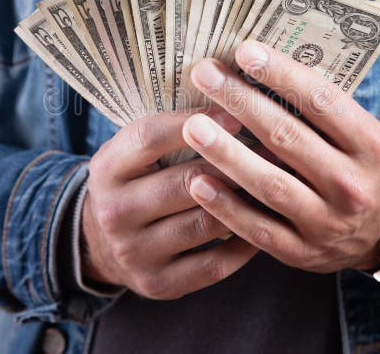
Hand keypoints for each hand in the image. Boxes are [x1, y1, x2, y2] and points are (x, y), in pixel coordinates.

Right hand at [82, 108, 258, 298]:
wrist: (100, 244)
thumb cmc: (135, 182)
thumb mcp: (133, 152)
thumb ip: (170, 129)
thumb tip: (234, 95)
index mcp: (106, 168)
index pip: (150, 137)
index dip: (197, 122)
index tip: (238, 111)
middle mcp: (114, 212)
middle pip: (184, 181)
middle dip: (234, 162)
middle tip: (276, 149)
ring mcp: (134, 252)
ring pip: (204, 223)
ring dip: (246, 201)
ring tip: (279, 182)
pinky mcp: (158, 284)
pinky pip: (214, 264)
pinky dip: (244, 243)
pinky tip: (266, 223)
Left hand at [181, 41, 379, 272]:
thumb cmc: (367, 171)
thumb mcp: (366, 137)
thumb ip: (326, 111)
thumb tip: (266, 68)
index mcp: (372, 147)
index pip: (323, 102)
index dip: (282, 74)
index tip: (245, 51)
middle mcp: (352, 186)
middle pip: (288, 138)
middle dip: (241, 102)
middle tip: (205, 75)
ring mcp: (327, 223)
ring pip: (269, 184)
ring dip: (226, 153)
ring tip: (193, 126)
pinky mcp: (302, 252)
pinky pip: (258, 228)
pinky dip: (226, 206)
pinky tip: (198, 182)